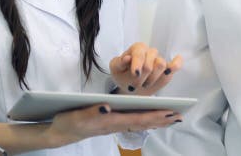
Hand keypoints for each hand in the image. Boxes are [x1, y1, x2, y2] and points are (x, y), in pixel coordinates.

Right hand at [47, 103, 181, 143]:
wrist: (60, 133)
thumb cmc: (68, 121)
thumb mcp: (77, 115)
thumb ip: (92, 111)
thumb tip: (107, 107)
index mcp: (110, 121)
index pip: (138, 119)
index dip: (155, 116)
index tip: (171, 113)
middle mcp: (116, 124)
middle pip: (143, 122)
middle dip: (162, 119)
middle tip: (180, 116)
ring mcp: (114, 125)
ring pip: (140, 122)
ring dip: (157, 120)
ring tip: (173, 117)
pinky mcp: (112, 123)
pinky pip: (134, 122)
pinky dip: (146, 119)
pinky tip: (152, 117)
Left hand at [110, 42, 182, 95]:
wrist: (130, 84)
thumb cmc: (122, 74)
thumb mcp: (115, 68)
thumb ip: (119, 63)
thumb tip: (127, 58)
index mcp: (137, 48)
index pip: (139, 53)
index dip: (137, 64)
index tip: (135, 74)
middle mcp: (150, 52)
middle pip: (150, 63)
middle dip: (142, 78)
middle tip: (134, 86)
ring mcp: (159, 60)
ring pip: (161, 65)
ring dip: (152, 79)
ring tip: (144, 85)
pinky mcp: (167, 70)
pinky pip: (175, 65)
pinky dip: (176, 65)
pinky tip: (172, 67)